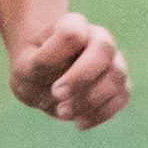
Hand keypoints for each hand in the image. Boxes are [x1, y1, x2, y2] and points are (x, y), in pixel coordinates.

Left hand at [11, 11, 129, 129]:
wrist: (41, 81)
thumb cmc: (32, 72)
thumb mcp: (26, 69)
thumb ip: (43, 64)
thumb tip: (69, 79)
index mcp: (73, 25)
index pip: (75, 35)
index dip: (67, 64)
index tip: (56, 90)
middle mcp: (97, 38)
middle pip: (104, 49)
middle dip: (83, 81)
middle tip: (61, 106)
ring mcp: (112, 59)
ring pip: (117, 76)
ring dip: (91, 102)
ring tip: (64, 113)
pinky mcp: (118, 82)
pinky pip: (121, 96)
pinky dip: (101, 113)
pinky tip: (80, 122)